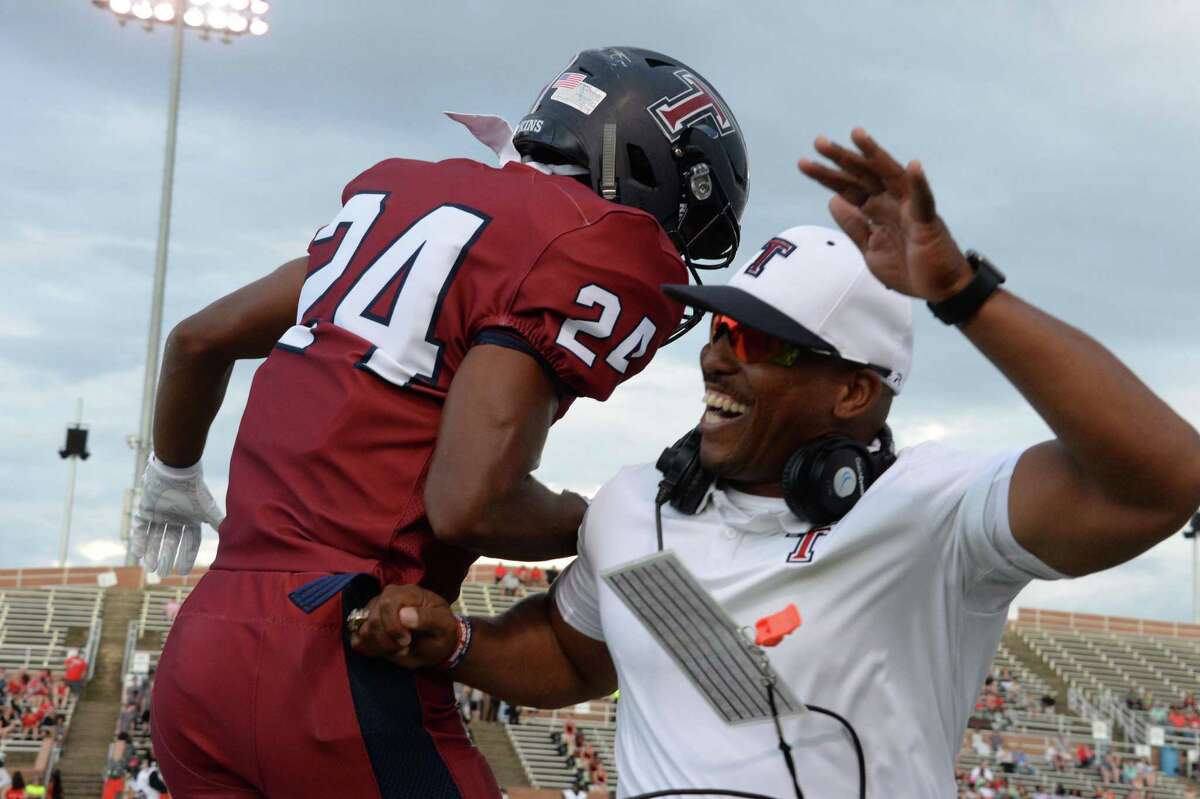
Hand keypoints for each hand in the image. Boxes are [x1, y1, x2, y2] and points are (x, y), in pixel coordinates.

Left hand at [131, 454, 223, 576]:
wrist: (176, 470)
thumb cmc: (194, 489)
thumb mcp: (207, 508)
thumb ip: (217, 522)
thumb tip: (233, 536)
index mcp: (191, 520)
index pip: (189, 542)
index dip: (186, 557)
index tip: (183, 572)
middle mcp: (175, 519)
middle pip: (170, 543)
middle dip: (166, 558)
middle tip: (162, 574)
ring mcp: (160, 515)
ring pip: (154, 538)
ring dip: (152, 553)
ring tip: (150, 568)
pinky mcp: (146, 509)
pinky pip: (140, 528)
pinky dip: (139, 540)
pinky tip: (138, 553)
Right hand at [349, 584, 459, 668]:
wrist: (437, 644)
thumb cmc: (441, 632)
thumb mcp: (444, 625)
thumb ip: (427, 618)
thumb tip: (404, 615)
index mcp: (408, 592)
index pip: (387, 604)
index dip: (393, 627)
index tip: (406, 641)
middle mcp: (388, 597)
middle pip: (373, 620)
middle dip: (388, 641)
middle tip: (405, 646)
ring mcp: (375, 611)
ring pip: (364, 631)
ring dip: (381, 646)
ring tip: (398, 648)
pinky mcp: (368, 626)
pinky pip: (357, 639)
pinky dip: (370, 649)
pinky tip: (386, 650)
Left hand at [798, 128, 972, 301]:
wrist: (938, 290)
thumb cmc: (908, 269)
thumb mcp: (870, 249)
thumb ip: (854, 226)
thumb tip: (833, 201)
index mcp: (877, 210)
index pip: (848, 188)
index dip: (827, 176)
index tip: (804, 163)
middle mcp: (892, 203)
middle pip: (863, 175)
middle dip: (841, 159)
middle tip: (818, 142)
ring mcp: (910, 209)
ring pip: (890, 176)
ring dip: (874, 155)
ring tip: (857, 135)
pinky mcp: (927, 221)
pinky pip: (923, 200)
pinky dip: (919, 184)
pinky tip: (914, 167)